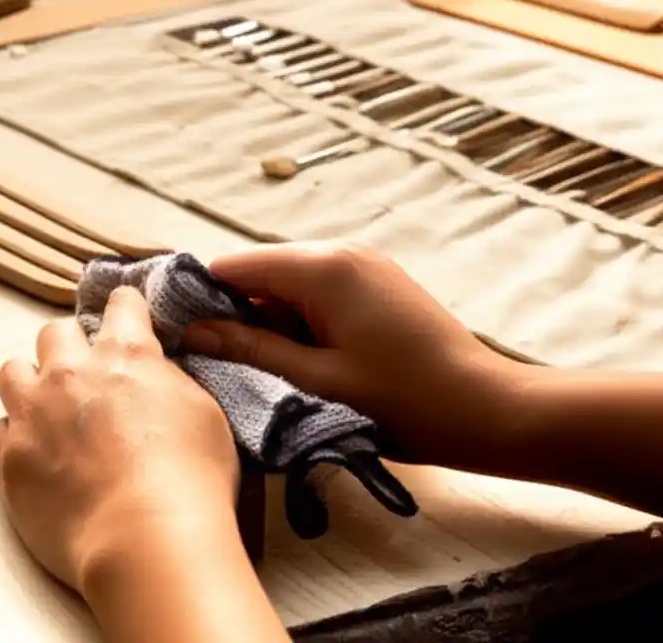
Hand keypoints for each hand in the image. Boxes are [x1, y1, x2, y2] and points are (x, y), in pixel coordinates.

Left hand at [0, 287, 238, 593]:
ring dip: (30, 384)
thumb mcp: (204, 415)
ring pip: (12, 371)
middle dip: (67, 347)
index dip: (125, 309)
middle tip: (82, 374)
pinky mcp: (10, 457)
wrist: (145, 539)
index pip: (120, 306)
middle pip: (54, 333)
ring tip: (46, 409)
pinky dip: (17, 436)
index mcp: (126, 356)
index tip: (124, 315)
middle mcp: (72, 373)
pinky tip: (37, 455)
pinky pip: (0, 429)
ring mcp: (33, 413)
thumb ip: (170, 384)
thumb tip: (153, 377)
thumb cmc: (189, 481)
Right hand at [183, 243, 531, 468]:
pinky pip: (318, 293)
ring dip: (268, 321)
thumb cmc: (403, 402)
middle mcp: (341, 252)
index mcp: (322, 268)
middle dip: (234, 312)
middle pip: (260, 272)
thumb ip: (249, 350)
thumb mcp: (315, 381)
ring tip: (260, 369)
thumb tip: (190, 331)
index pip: (233, 264)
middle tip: (215, 363)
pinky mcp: (378, 285)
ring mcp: (364, 265)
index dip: (199, 297)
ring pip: (288, 284)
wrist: (488, 411)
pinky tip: (300, 361)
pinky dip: (299, 321)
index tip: (174, 334)